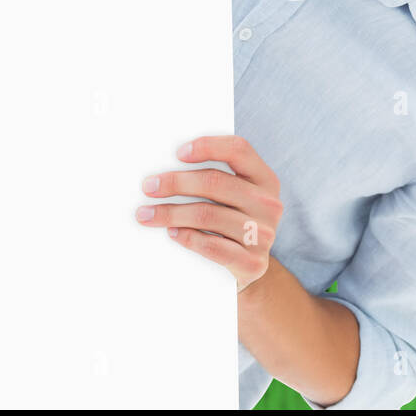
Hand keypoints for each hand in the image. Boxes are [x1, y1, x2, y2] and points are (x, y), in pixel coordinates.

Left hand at [137, 135, 282, 291]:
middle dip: (176, 183)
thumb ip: (214, 179)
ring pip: (207, 214)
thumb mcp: (234, 197)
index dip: (208, 146)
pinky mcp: (252, 263)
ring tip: (147, 214)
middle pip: (216, 182)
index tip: (178, 153)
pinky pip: (212, 246)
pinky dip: (187, 237)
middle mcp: (268, 204)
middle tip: (148, 187)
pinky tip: (171, 233)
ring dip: (170, 213)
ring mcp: (263, 235)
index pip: (239, 150)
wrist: (249, 269)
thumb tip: (165, 169)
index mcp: (265, 179)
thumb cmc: (231, 223)